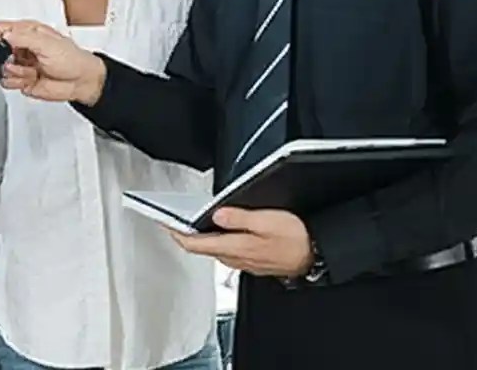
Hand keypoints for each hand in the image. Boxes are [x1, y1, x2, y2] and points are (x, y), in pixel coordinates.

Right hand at [0, 20, 105, 103]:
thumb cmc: (71, 59)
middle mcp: (22, 47)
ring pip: (2, 67)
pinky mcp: (21, 80)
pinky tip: (30, 78)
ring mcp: (21, 64)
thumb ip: (23, 37)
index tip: (7, 44)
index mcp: (28, 32)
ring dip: (15, 70)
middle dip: (6, 57)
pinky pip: (7, 81)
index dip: (0, 37)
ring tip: (31, 70)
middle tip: (19, 59)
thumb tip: (4, 34)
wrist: (80, 82)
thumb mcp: (47, 43)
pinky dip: (17, 81)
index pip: (2, 29)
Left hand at [168, 207, 313, 277]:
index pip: (194, 243)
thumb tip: (216, 214)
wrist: (314, 255)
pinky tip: (217, 230)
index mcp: (234, 247)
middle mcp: (234, 258)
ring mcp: (241, 261)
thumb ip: (239, 218)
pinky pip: (225, 250)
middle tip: (171, 219)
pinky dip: (215, 240)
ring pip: (212, 249)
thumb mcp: (266, 221)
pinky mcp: (249, 260)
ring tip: (189, 221)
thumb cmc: (294, 238)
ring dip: (200, 236)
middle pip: (200, 247)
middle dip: (184, 233)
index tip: (163, 221)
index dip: (175, 232)